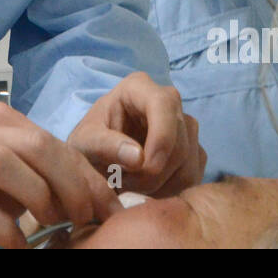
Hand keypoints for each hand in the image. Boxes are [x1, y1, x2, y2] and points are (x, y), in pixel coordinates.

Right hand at [0, 103, 122, 248]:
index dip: (88, 176)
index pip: (53, 140)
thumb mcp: (16, 176)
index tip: (110, 209)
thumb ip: (51, 175)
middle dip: (69, 183)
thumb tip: (104, 198)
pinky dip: (7, 231)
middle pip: (34, 145)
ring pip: (2, 163)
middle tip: (82, 217)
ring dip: (37, 197)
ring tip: (51, 225)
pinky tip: (20, 245)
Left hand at [67, 71, 203, 196]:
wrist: (97, 156)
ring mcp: (185, 125)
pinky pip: (192, 175)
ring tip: (130, 185)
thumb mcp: (85, 142)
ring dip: (160, 184)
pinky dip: (170, 190)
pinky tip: (146, 189)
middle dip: (154, 171)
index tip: (146, 168)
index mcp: (138, 87)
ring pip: (188, 162)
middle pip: (179, 140)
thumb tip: (138, 158)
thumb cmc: (89, 142)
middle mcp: (169, 101)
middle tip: (124, 183)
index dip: (161, 137)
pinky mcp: (193, 150)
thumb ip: (105, 146)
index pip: (164, 104)